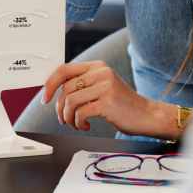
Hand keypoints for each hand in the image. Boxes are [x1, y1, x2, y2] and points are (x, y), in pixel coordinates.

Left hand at [41, 61, 177, 137]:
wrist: (146, 115)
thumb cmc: (122, 104)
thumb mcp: (102, 86)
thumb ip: (83, 84)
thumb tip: (55, 90)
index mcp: (97, 66)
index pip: (64, 69)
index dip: (50, 84)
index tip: (46, 99)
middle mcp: (101, 72)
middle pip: (65, 88)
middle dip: (60, 108)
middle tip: (64, 119)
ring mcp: (105, 86)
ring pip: (70, 101)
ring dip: (69, 118)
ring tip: (77, 124)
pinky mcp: (108, 102)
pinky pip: (80, 113)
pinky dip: (78, 123)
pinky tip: (86, 126)